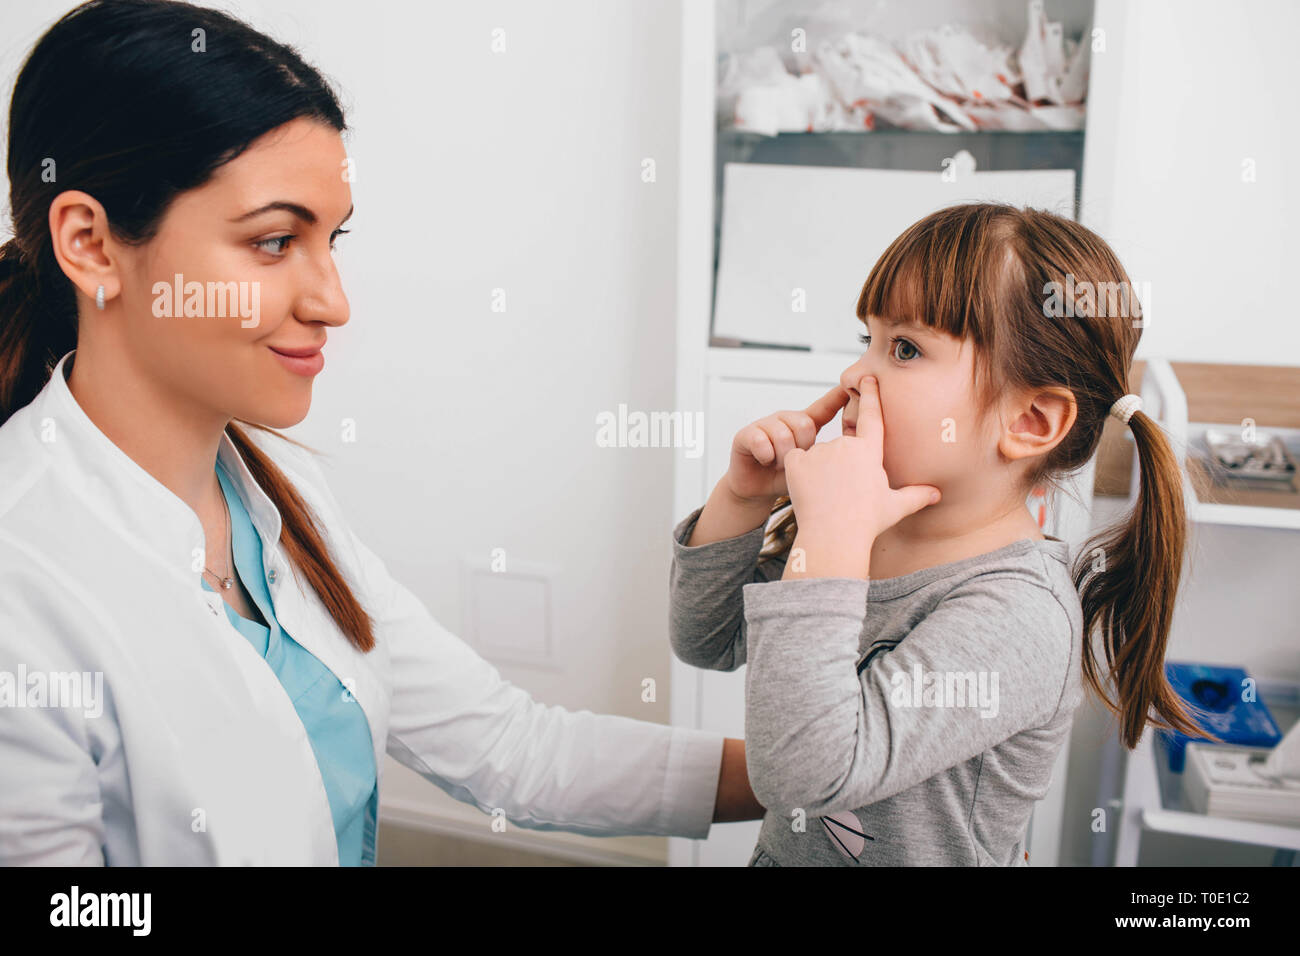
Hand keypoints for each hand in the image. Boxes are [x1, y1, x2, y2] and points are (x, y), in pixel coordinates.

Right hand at [724, 385, 848, 502]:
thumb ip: (827, 456)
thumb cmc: (786, 478)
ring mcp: (764, 424)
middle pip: (804, 424)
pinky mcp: (745, 434)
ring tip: (779, 464)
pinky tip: (765, 461)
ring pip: (783, 435)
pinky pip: (762, 441)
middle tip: (795, 461)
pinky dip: (766, 456)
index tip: (859, 383)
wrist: (755, 491)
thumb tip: (853, 451)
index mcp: (803, 425)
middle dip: (803, 448)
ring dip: (783, 457)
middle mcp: (785, 419)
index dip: (838, 397)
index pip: (824, 407)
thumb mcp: (812, 468)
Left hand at [782, 374, 940, 578]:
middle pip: (843, 447)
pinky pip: (796, 459)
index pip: (872, 417)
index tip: (867, 377)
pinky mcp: (798, 461)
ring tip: (827, 497)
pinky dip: (800, 471)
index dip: (870, 395)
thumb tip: (936, 495)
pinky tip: (807, 490)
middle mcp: (845, 445)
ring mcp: (820, 452)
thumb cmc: (866, 523)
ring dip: (821, 470)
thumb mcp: (894, 507)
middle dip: (842, 466)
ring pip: (819, 455)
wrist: (834, 536)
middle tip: (844, 493)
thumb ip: (915, 496)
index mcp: (870, 452)